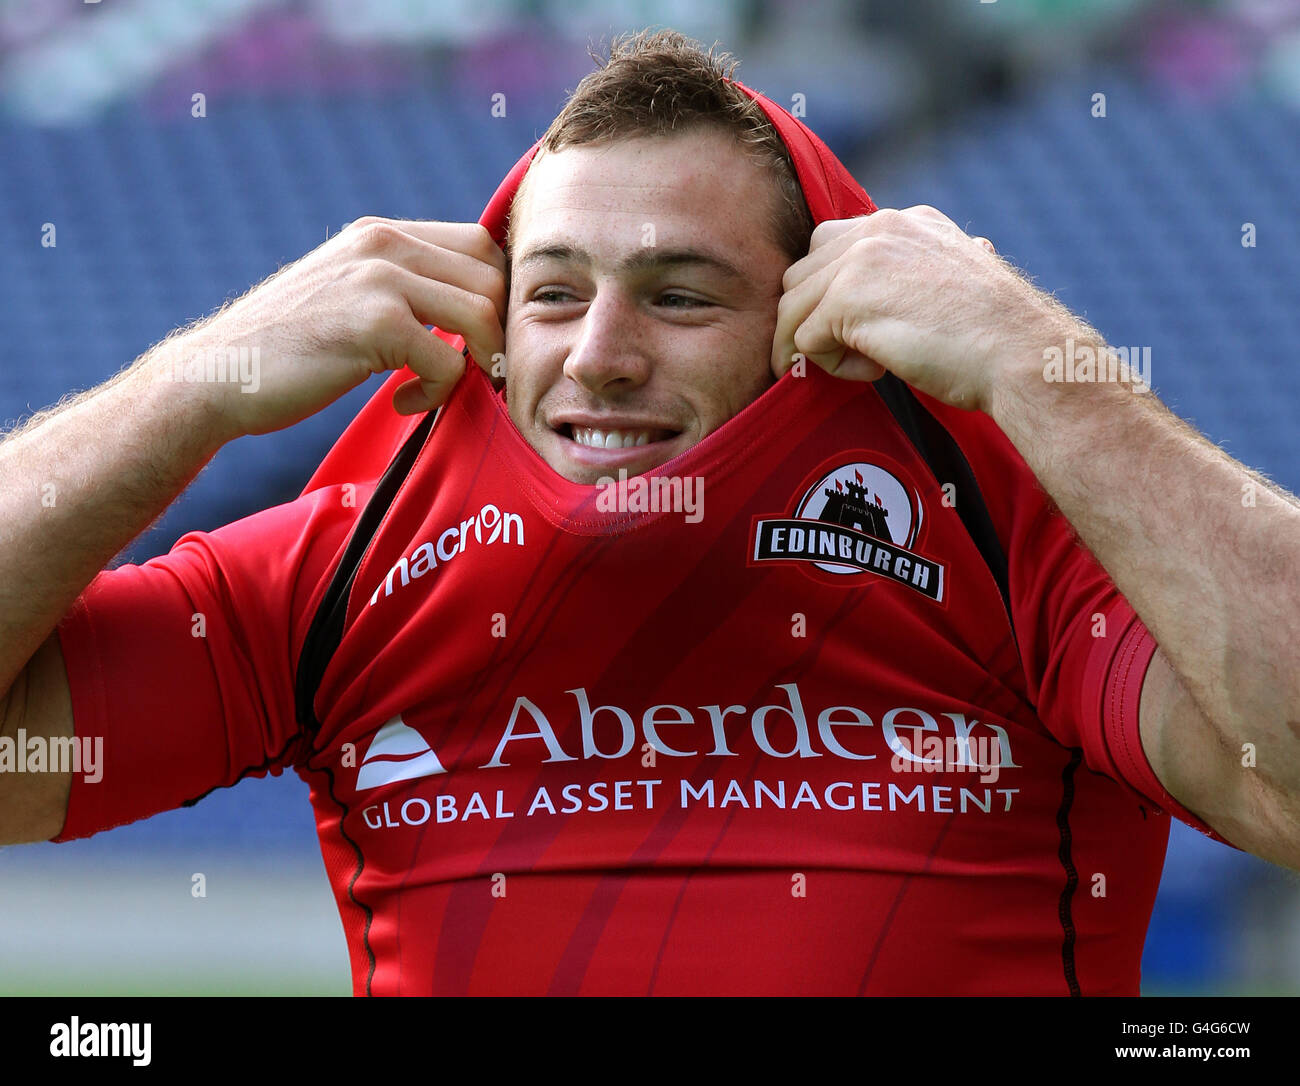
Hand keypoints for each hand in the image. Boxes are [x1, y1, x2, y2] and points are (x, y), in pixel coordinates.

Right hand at [147, 217, 506, 437]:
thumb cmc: (285, 349)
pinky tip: (402, 404)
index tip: (472, 342)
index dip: (491, 298)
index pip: (479, 246)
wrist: (216, 376)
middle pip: (491, 279)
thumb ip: (399, 285)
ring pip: (482, 316)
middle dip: (492, 334)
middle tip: (464, 372)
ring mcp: (380, 279)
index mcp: (380, 234)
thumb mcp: (346, 293)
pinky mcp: (377, 324)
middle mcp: (384, 244)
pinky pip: (449, 362)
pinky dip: (437, 393)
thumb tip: (469, 307)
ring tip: (432, 387)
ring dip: (473, 364)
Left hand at [771, 206, 1066, 413]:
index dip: (830, 294)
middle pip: (801, 274)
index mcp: (907, 222)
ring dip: (818, 345)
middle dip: (813, 320)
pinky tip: (876, 372)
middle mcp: (879, 228)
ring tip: (866, 366)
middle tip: (853, 354)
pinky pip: (805, 340)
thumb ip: (910, 277)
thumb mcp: (951, 283)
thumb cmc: (995, 336)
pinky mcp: (846, 300)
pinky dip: (831, 366)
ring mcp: (859, 260)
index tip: (853, 330)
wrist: (1021, 352)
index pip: (832, 246)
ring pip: (793, 308)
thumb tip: (881, 304)